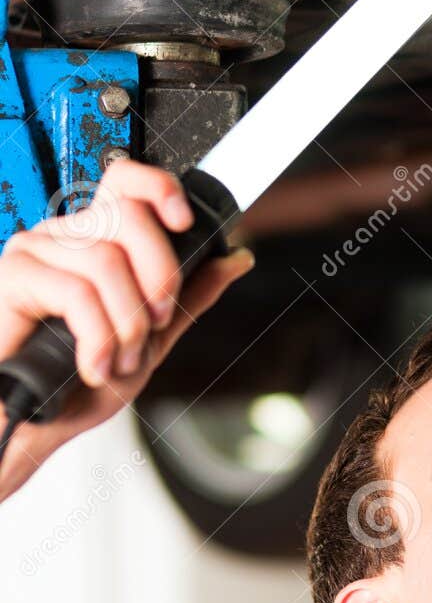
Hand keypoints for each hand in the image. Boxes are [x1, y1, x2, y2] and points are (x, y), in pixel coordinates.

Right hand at [0, 159, 253, 499]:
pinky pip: (76, 292)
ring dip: (127, 324)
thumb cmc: (78, 383)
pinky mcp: (14, 275)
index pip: (127, 180)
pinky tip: (93, 366)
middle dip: (160, 277)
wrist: (33, 422)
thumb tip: (239, 258)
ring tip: (119, 361)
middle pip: (130, 217)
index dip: (161, 188)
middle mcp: (66, 236)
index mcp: (98, 239)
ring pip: (106, 261)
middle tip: (156, 326)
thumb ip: (190, 296)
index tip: (185, 224)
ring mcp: (35, 250)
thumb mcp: (151, 339)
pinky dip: (97, 338)